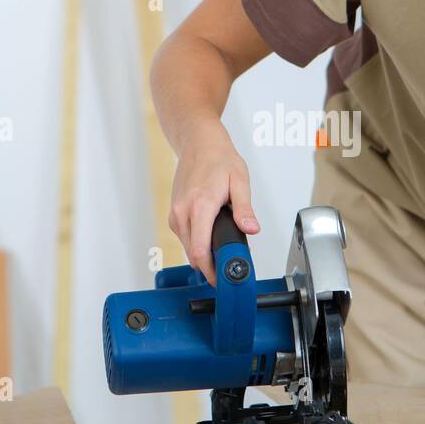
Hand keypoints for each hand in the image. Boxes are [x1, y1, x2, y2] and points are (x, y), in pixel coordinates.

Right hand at [168, 120, 259, 286]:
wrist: (198, 143)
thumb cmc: (218, 158)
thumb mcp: (240, 181)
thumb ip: (244, 208)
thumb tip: (251, 229)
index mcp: (200, 205)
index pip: (199, 250)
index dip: (210, 270)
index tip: (222, 280)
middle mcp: (182, 212)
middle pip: (192, 254)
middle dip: (210, 266)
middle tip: (229, 270)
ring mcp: (175, 213)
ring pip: (187, 248)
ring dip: (203, 255)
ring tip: (224, 253)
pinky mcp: (173, 214)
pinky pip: (184, 238)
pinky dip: (196, 244)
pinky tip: (211, 238)